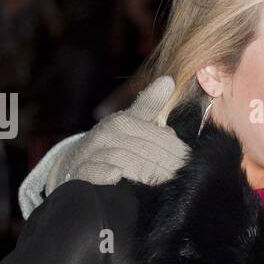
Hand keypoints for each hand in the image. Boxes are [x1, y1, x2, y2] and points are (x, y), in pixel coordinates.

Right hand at [44, 75, 188, 193]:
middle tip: (182, 177)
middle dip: (165, 164)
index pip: (157, 136)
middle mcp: (107, 134)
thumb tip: (168, 81)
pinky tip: (117, 177)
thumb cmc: (110, 143)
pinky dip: (105, 173)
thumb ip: (149, 105)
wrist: (72, 163)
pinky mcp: (79, 172)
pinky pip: (92, 171)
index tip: (191, 162)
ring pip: (123, 159)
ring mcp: (92, 153)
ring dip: (144, 171)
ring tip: (162, 183)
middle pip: (144, 148)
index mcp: (123, 123)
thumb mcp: (129, 122)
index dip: (176, 150)